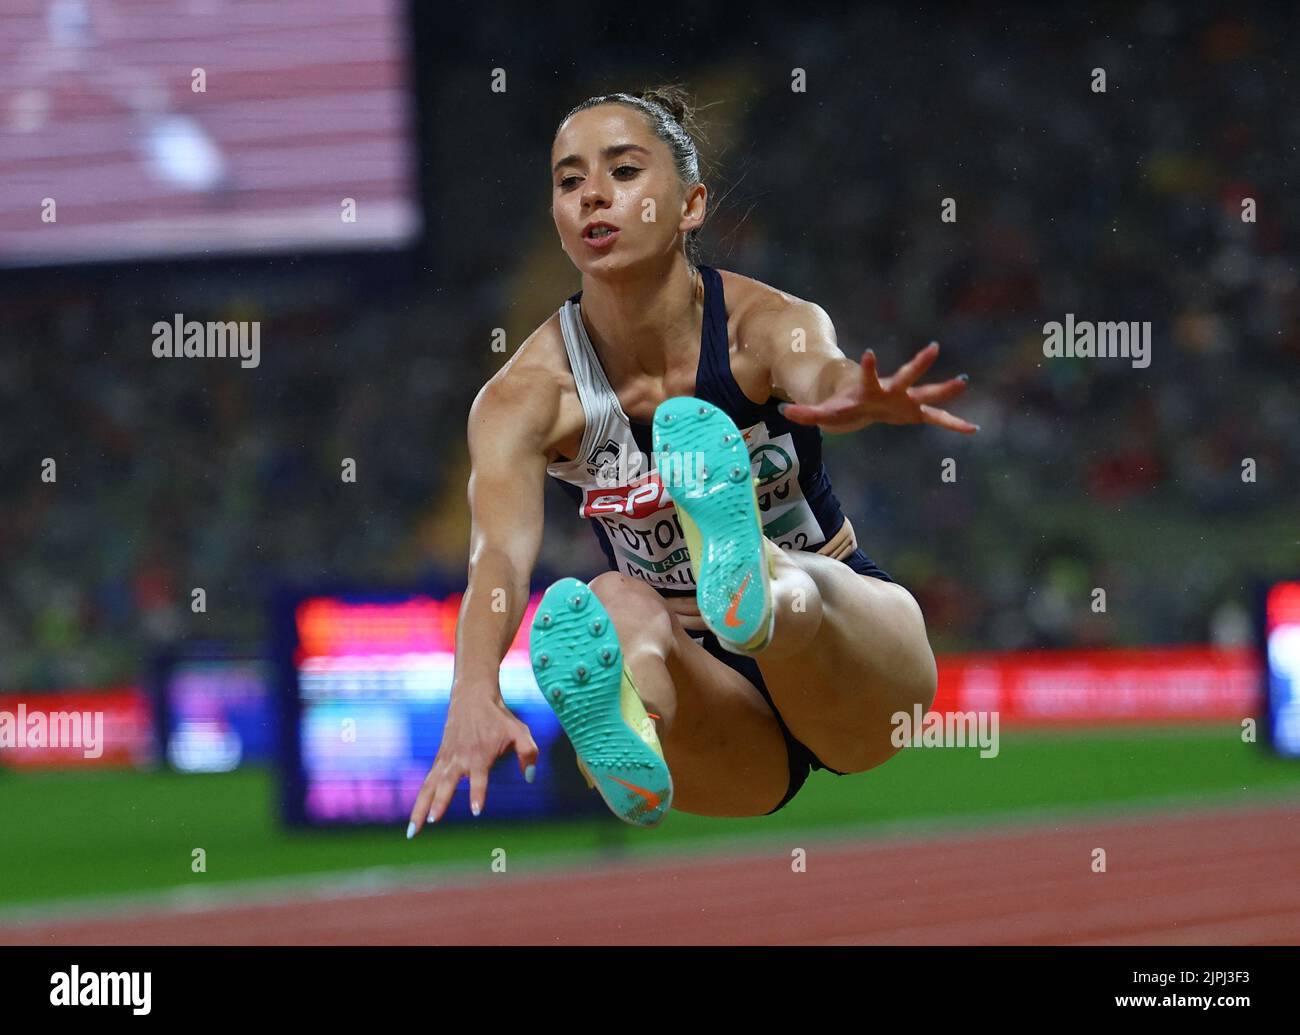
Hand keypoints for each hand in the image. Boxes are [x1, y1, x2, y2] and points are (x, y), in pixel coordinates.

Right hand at [406, 688, 538, 835]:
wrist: (473, 696)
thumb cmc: (499, 717)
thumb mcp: (520, 731)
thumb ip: (528, 754)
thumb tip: (529, 778)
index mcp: (480, 754)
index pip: (479, 778)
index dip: (478, 793)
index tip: (477, 810)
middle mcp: (459, 759)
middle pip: (445, 784)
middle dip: (439, 803)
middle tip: (432, 821)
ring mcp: (446, 759)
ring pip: (429, 787)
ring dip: (420, 809)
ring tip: (412, 833)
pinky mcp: (439, 759)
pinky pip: (427, 781)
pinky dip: (420, 799)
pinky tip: (415, 819)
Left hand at [778, 342, 977, 434]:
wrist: (860, 400)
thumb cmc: (843, 404)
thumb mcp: (823, 412)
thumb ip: (806, 413)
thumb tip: (784, 413)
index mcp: (868, 389)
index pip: (867, 376)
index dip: (867, 367)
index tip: (868, 353)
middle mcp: (891, 390)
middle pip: (905, 376)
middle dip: (918, 364)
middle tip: (933, 348)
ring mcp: (905, 400)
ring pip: (928, 393)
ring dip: (945, 389)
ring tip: (965, 381)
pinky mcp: (914, 413)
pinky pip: (938, 419)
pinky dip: (953, 424)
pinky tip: (973, 430)